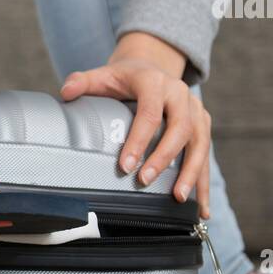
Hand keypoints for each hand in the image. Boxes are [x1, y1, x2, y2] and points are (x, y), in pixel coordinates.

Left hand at [59, 32, 210, 217]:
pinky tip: (202, 206)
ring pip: (200, 143)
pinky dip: (203, 180)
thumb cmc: (125, 77)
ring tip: (179, 198)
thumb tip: (66, 92)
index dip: (139, 140)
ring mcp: (195, 109)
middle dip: (164, 158)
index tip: (126, 165)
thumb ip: (83, 82)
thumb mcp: (103, 75)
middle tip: (145, 181)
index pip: (150, 112)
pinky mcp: (203, 124)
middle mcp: (180, 94)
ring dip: (192, 172)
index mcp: (155, 82)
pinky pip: (206, 154)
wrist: (152, 66)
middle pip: (180, 128)